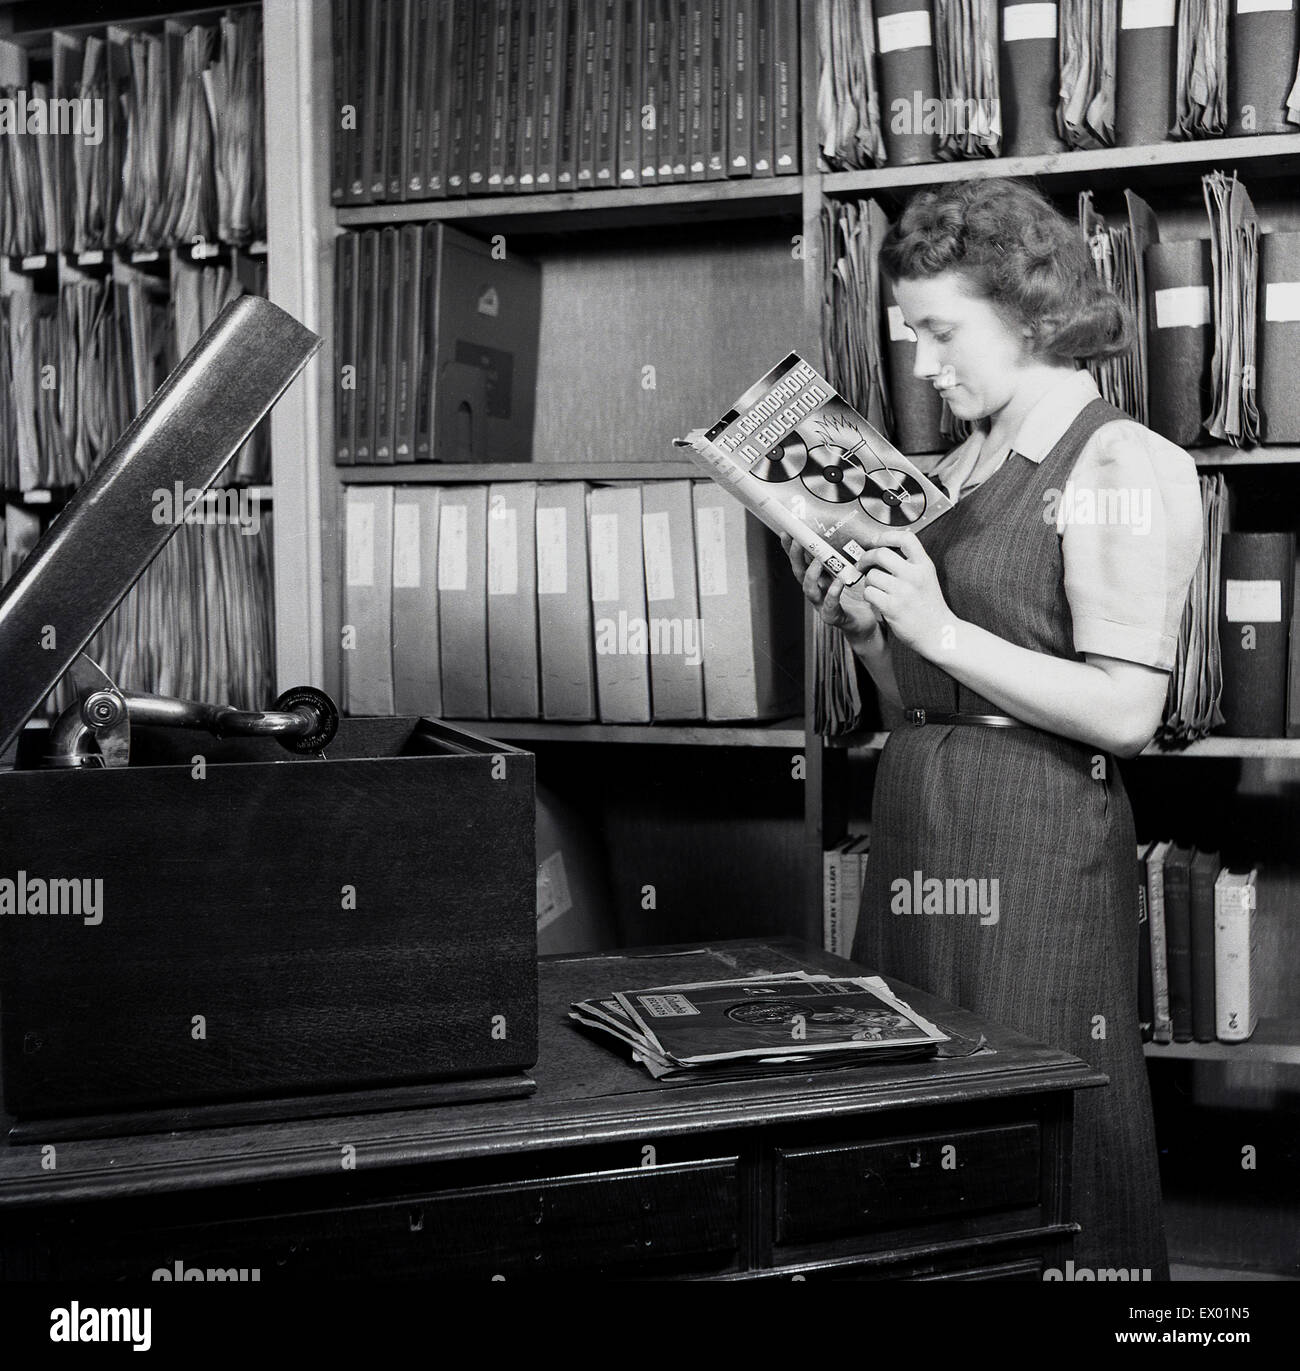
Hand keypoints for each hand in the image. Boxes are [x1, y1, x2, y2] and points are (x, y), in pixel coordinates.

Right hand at [780, 534, 881, 645]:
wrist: (869, 623)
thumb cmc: (860, 597)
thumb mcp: (853, 572)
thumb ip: (848, 557)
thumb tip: (851, 533)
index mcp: (819, 579)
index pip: (801, 561)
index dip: (791, 548)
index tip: (787, 533)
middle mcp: (817, 591)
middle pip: (799, 573)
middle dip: (796, 557)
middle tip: (797, 542)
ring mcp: (823, 605)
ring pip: (809, 590)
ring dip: (811, 575)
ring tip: (818, 562)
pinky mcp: (834, 617)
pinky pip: (829, 605)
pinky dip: (832, 593)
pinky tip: (838, 583)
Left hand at [857, 532, 956, 656]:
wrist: (938, 633)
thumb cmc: (929, 606)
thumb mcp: (927, 578)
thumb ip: (911, 563)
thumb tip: (884, 548)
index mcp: (924, 566)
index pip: (906, 539)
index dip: (887, 536)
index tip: (877, 541)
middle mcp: (914, 575)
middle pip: (881, 554)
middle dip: (866, 558)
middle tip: (862, 564)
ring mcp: (903, 591)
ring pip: (871, 575)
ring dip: (869, 581)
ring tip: (876, 589)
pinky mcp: (892, 607)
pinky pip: (869, 593)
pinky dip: (869, 596)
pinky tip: (876, 600)